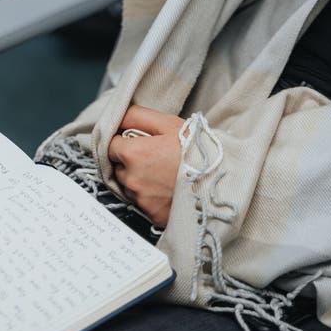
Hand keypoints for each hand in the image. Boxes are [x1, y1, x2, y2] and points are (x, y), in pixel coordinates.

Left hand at [108, 106, 183, 228]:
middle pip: (118, 167)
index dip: (123, 142)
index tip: (137, 142)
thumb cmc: (195, 150)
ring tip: (164, 174)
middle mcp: (132, 179)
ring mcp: (141, 199)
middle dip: (130, 162)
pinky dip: (150, 197)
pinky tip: (167, 189)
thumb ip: (137, 116)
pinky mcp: (151, 215)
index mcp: (132, 154)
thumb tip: (118, 115)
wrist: (221, 181)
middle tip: (155, 158)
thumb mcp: (167, 123)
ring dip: (139, 180)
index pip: (110, 145)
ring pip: (129, 186)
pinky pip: (142, 203)